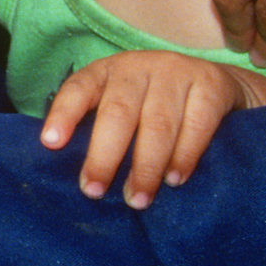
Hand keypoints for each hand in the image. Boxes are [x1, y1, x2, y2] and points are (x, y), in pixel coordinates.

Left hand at [39, 50, 253, 208]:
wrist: (215, 83)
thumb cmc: (151, 105)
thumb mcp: (121, 105)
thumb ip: (97, 129)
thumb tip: (67, 174)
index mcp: (108, 72)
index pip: (79, 88)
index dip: (64, 114)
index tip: (50, 143)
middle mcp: (139, 67)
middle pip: (118, 111)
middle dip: (104, 155)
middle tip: (94, 191)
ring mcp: (176, 72)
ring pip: (157, 123)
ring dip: (146, 166)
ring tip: (137, 199)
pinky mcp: (211, 84)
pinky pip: (197, 124)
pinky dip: (185, 155)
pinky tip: (174, 180)